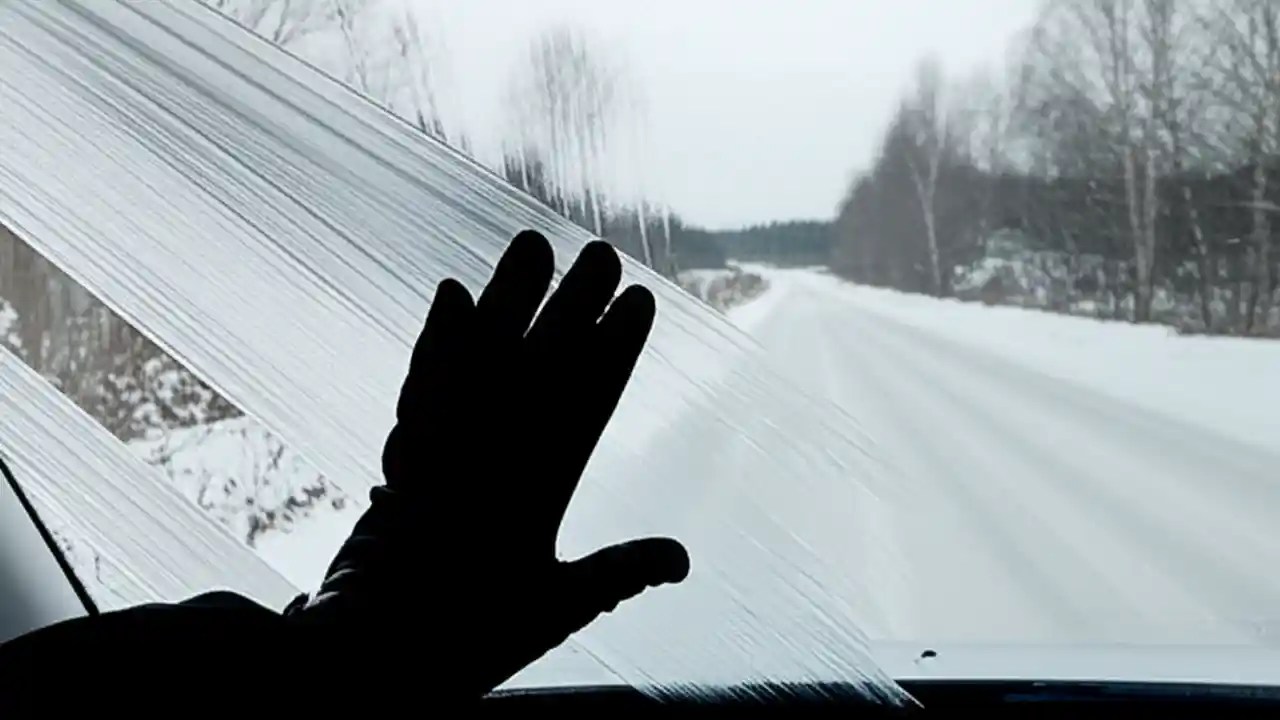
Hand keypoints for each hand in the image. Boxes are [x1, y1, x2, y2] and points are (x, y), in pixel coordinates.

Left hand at [292, 231, 688, 695]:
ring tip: (533, 242)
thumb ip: (619, 573)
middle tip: (605, 254)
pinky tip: (450, 293)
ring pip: (482, 352)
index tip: (641, 301)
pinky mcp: (404, 447)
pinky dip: (439, 334)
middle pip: (540, 361)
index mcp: (539, 486)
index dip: (616, 347)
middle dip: (575, 304)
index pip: (589, 400)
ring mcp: (443, 443)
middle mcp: (491, 451)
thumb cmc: (464, 640)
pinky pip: (424, 376)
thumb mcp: (555, 609)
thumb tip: (683, 557)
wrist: (364, 652)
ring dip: (510, 296)